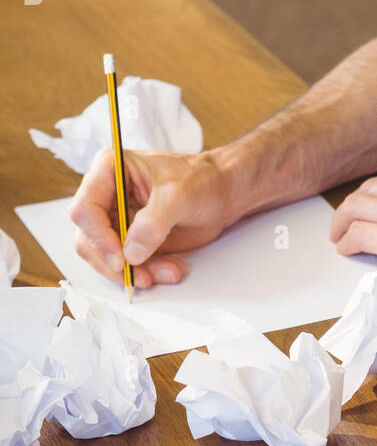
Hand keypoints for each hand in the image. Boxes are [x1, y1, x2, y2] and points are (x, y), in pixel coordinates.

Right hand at [68, 148, 232, 288]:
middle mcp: (107, 195)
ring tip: (167, 271)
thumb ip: (153, 222)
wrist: (221, 193)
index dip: (98, 236)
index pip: (85, 207)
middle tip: (141, 276)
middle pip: (88, 238)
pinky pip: (126, 266)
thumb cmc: (202, 179)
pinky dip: (145, 273)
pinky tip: (170, 269)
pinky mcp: (129, 240)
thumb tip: (132, 251)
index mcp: (110, 169)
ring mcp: (116, 219)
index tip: (121, 258)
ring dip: (133, 272)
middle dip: (114, 263)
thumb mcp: (180, 194)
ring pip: (105, 257)